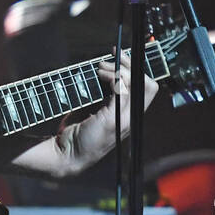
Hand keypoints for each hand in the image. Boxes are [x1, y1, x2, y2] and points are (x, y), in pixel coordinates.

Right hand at [56, 55, 158, 174]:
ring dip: (114, 69)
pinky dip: (106, 75)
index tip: (117, 66)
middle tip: (106, 63)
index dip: (133, 73)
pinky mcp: (100, 103)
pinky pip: (109, 84)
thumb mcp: (109, 121)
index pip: (145, 87)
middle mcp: (126, 109)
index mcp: (132, 115)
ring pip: (123, 80)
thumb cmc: (91, 143)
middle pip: (135, 80)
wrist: (69, 152)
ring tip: (100, 66)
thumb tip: (122, 78)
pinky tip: (97, 73)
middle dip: (124, 67)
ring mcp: (113, 105)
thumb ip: (119, 99)